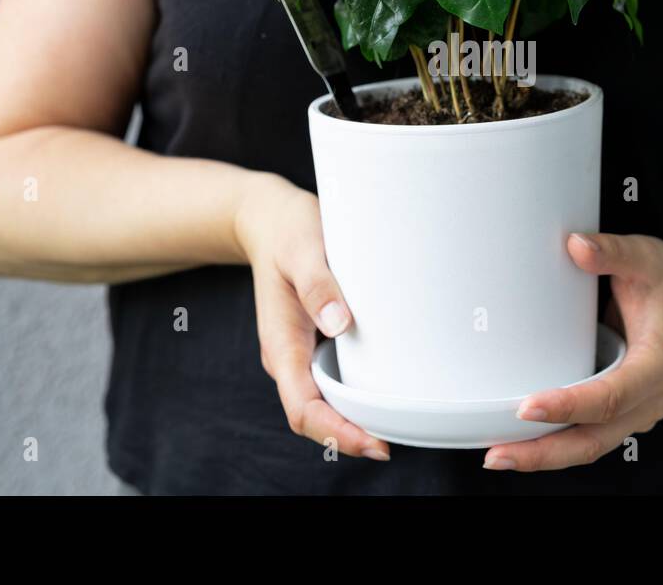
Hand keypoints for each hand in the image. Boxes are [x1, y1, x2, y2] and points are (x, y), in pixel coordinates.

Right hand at [234, 176, 390, 460]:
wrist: (269, 218)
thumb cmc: (287, 230)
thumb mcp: (303, 248)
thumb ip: (319, 284)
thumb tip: (340, 324)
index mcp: (280, 343)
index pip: (303, 407)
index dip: (336, 432)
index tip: (372, 442)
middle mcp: (289, 355)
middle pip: (314, 415)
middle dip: (349, 436)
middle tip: (391, 444)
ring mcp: (300, 350)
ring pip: (322, 401)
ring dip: (352, 419)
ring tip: (393, 428)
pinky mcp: (314, 340)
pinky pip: (331, 380)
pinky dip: (353, 396)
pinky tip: (382, 394)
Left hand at [482, 232, 662, 471]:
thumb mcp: (645, 255)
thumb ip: (611, 252)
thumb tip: (575, 245)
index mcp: (656, 364)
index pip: (610, 396)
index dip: (569, 405)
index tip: (526, 407)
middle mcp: (649, 398)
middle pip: (595, 439)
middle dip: (545, 452)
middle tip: (496, 456)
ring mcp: (637, 410)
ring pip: (589, 446)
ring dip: (544, 455)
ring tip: (497, 456)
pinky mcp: (623, 411)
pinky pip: (588, 436)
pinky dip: (554, 443)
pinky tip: (517, 442)